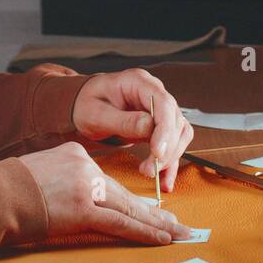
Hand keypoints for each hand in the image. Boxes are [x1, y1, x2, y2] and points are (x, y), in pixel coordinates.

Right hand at [20, 143, 192, 243]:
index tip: (150, 208)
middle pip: (124, 194)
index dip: (132, 199)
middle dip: (153, 212)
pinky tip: (161, 237)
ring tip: (177, 232)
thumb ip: (66, 179)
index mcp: (76, 156)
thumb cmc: (8, 190)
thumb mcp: (42, 171)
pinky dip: (143, 231)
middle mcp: (85, 167)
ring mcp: (86, 187)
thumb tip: (79, 198)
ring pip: (128, 208)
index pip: (110, 182)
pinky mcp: (83, 209)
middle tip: (177, 222)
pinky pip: (120, 223)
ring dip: (156, 223)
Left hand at [70, 69, 194, 191]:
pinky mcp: (159, 125)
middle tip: (149, 169)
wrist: (83, 105)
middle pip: (174, 120)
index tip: (157, 152)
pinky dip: (170, 163)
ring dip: (170, 157)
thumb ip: (122, 120)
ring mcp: (159, 108)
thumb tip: (148, 127)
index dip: (165, 129)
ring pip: (179, 133)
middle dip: (166, 148)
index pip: (163, 103)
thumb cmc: (87, 104)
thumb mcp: (96, 113)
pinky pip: (173, 144)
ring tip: (151, 173)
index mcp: (138, 82)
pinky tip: (165, 180)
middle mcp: (154, 92)